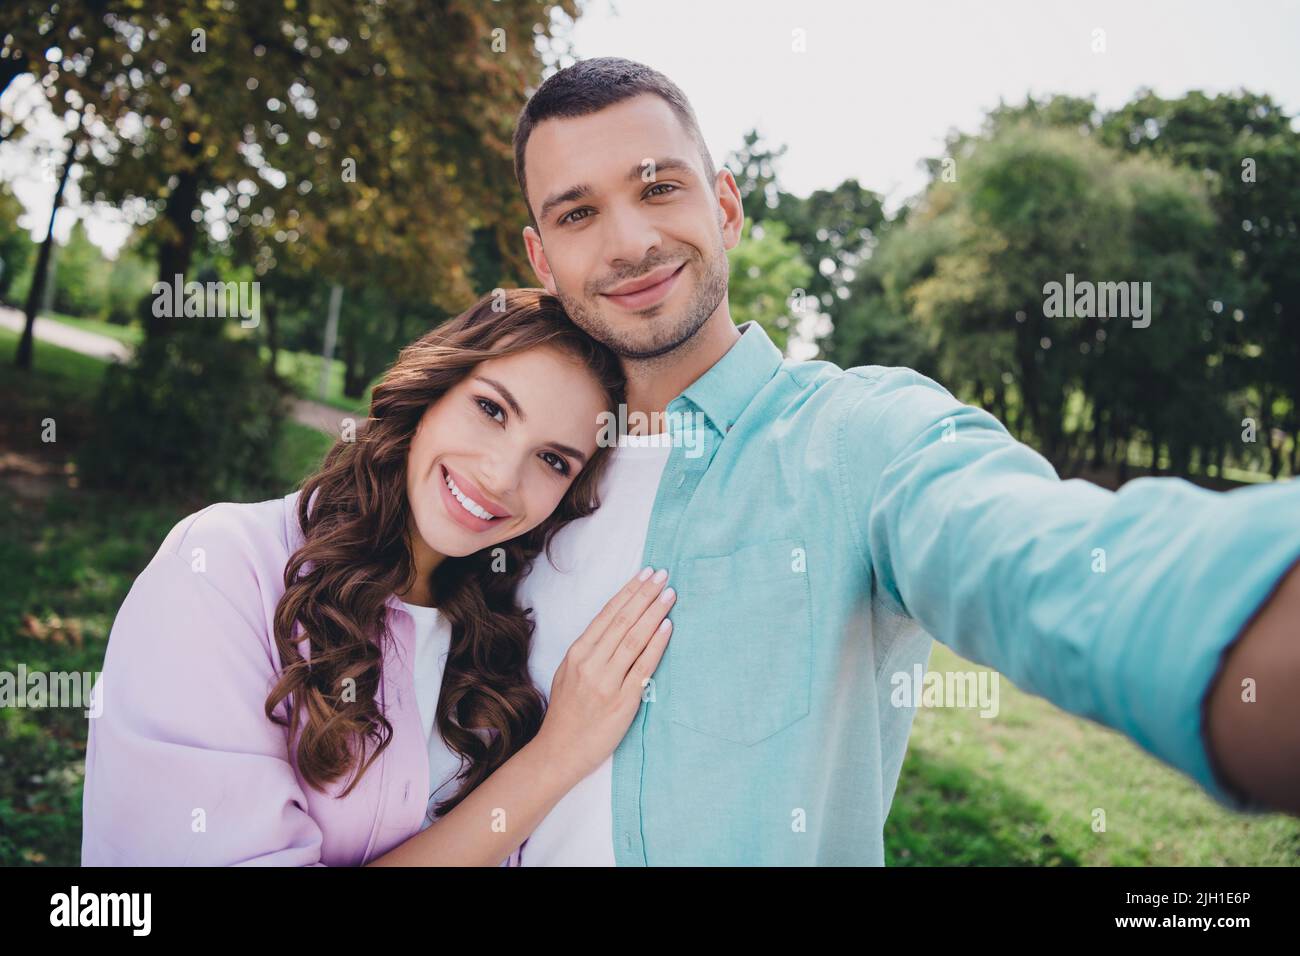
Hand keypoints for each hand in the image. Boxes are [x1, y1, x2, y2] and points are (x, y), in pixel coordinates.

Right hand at [534, 567, 675, 781]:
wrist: (560, 751)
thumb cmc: (567, 712)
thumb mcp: (568, 673)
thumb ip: (590, 650)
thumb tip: (616, 626)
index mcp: (577, 653)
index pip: (608, 614)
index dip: (629, 592)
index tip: (645, 575)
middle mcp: (591, 663)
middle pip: (623, 621)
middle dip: (645, 595)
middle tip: (663, 575)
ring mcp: (607, 681)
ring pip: (634, 638)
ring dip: (654, 613)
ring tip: (670, 595)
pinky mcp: (623, 701)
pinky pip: (643, 667)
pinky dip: (657, 645)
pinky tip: (667, 627)